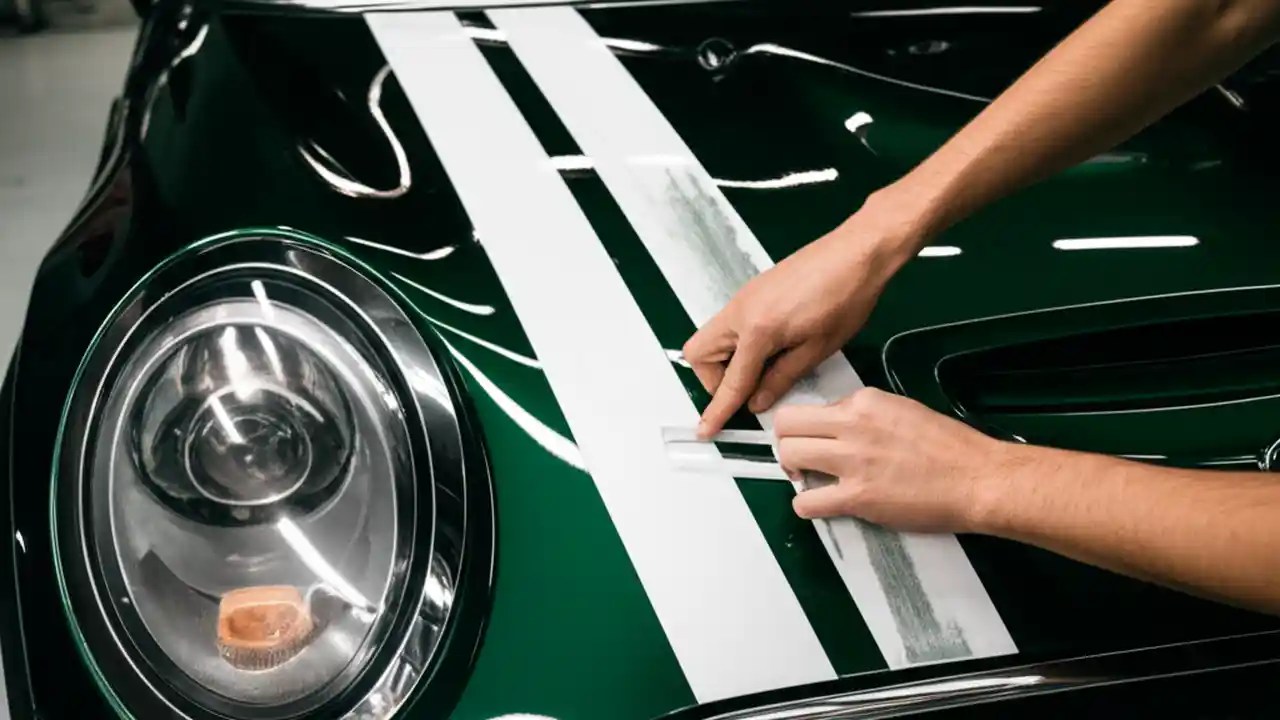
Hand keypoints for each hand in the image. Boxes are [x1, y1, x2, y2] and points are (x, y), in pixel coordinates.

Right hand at [683, 192, 924, 436]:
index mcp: (757, 330)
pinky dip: (737, 345)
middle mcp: (739, 311)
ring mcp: (743, 298)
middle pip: (699, 354)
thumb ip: (781, 378)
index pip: (730, 381)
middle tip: (747, 391)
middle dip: (714, 380)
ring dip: (726, 362)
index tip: (706, 430)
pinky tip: (770, 350)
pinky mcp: (752, 291)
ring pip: (711, 339)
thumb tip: (757, 402)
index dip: (718, 410)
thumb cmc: (845, 299)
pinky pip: (728, 326)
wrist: (859, 252)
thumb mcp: (817, 349)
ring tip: (763, 371)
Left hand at [775, 387, 1012, 533]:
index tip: (818, 440)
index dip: (810, 426)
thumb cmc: (950, 447)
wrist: (978, 479)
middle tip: (801, 459)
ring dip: (792, 470)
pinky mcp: (857, 497)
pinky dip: (806, 505)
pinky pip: (806, 501)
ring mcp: (853, 462)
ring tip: (808, 479)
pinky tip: (820, 504)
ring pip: (789, 456)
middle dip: (788, 442)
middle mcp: (852, 425)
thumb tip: (838, 427)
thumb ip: (865, 416)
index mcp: (865, 401)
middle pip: (787, 425)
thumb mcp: (903, 411)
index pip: (811, 407)